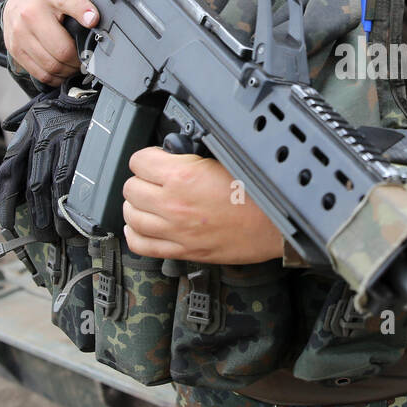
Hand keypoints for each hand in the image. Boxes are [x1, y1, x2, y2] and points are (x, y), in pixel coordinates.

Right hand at [2, 0, 97, 84]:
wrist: (17, 1)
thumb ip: (80, 3)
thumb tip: (94, 20)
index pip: (68, 1)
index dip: (83, 12)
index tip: (93, 20)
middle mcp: (30, 15)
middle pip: (62, 49)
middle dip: (79, 59)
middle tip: (85, 58)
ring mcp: (20, 34)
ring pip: (52, 66)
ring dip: (68, 70)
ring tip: (74, 65)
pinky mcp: (15, 50)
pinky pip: (40, 73)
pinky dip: (55, 77)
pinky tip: (61, 70)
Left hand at [121, 148, 284, 263]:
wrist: (276, 226)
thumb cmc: (258, 196)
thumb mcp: (223, 161)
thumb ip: (191, 160)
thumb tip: (173, 157)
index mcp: (182, 177)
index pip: (139, 161)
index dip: (148, 157)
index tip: (158, 159)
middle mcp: (172, 205)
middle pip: (130, 188)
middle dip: (141, 180)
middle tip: (156, 180)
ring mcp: (175, 230)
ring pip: (130, 215)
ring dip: (136, 205)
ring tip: (148, 201)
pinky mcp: (182, 250)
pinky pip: (141, 245)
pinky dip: (134, 234)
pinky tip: (139, 226)